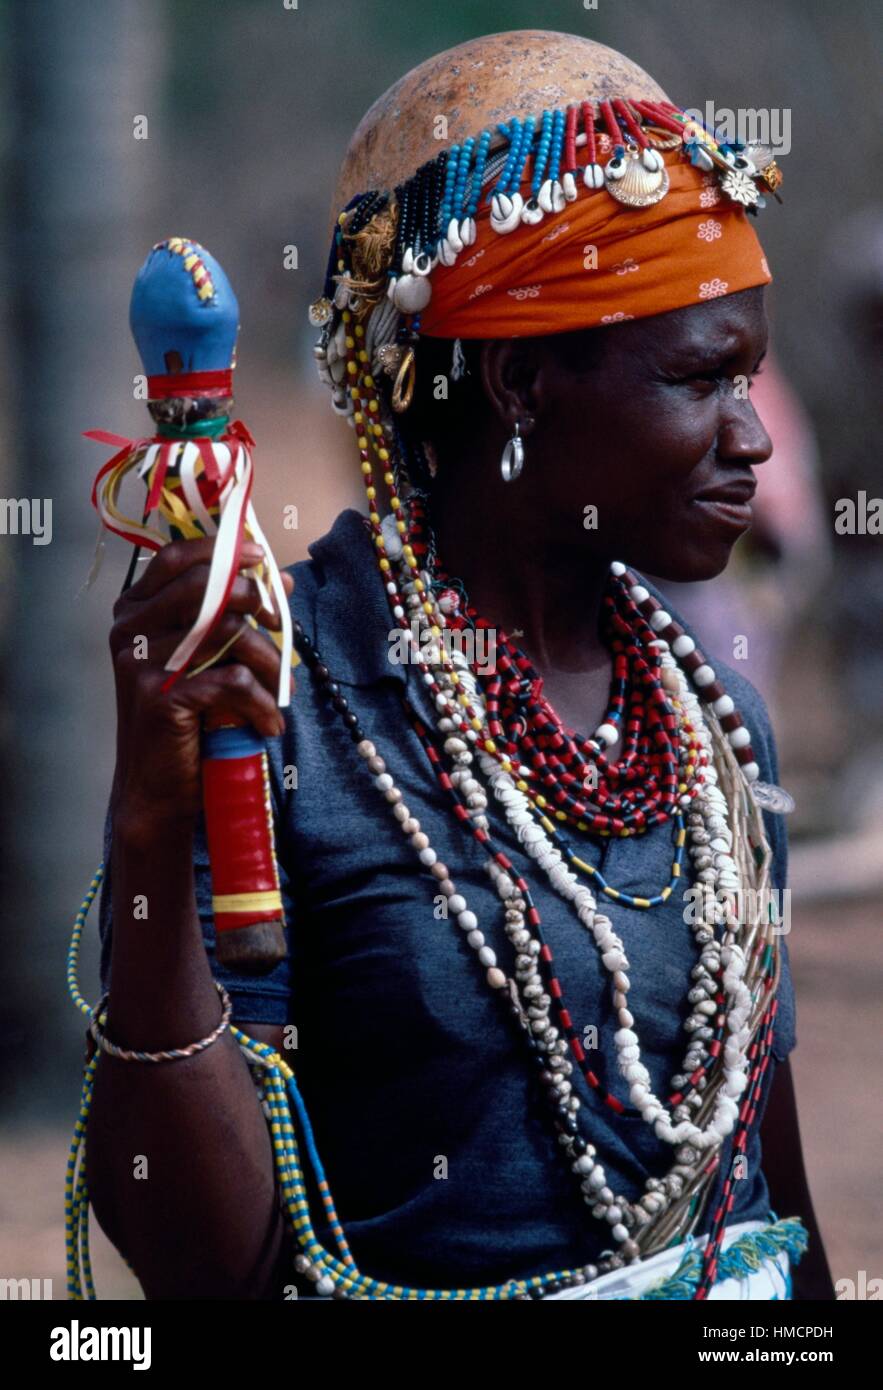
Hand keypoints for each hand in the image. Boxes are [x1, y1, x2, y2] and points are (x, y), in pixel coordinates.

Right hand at [109, 536, 293, 830]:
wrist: (159, 789)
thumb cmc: (187, 721)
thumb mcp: (208, 660)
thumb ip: (233, 617)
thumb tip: (283, 580)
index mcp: (134, 611)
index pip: (176, 559)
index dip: (222, 550)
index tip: (262, 557)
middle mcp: (128, 629)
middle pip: (207, 588)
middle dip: (256, 601)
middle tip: (283, 626)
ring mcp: (140, 661)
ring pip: (227, 631)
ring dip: (268, 661)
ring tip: (282, 691)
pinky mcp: (159, 696)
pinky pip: (232, 681)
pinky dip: (261, 704)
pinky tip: (269, 725)